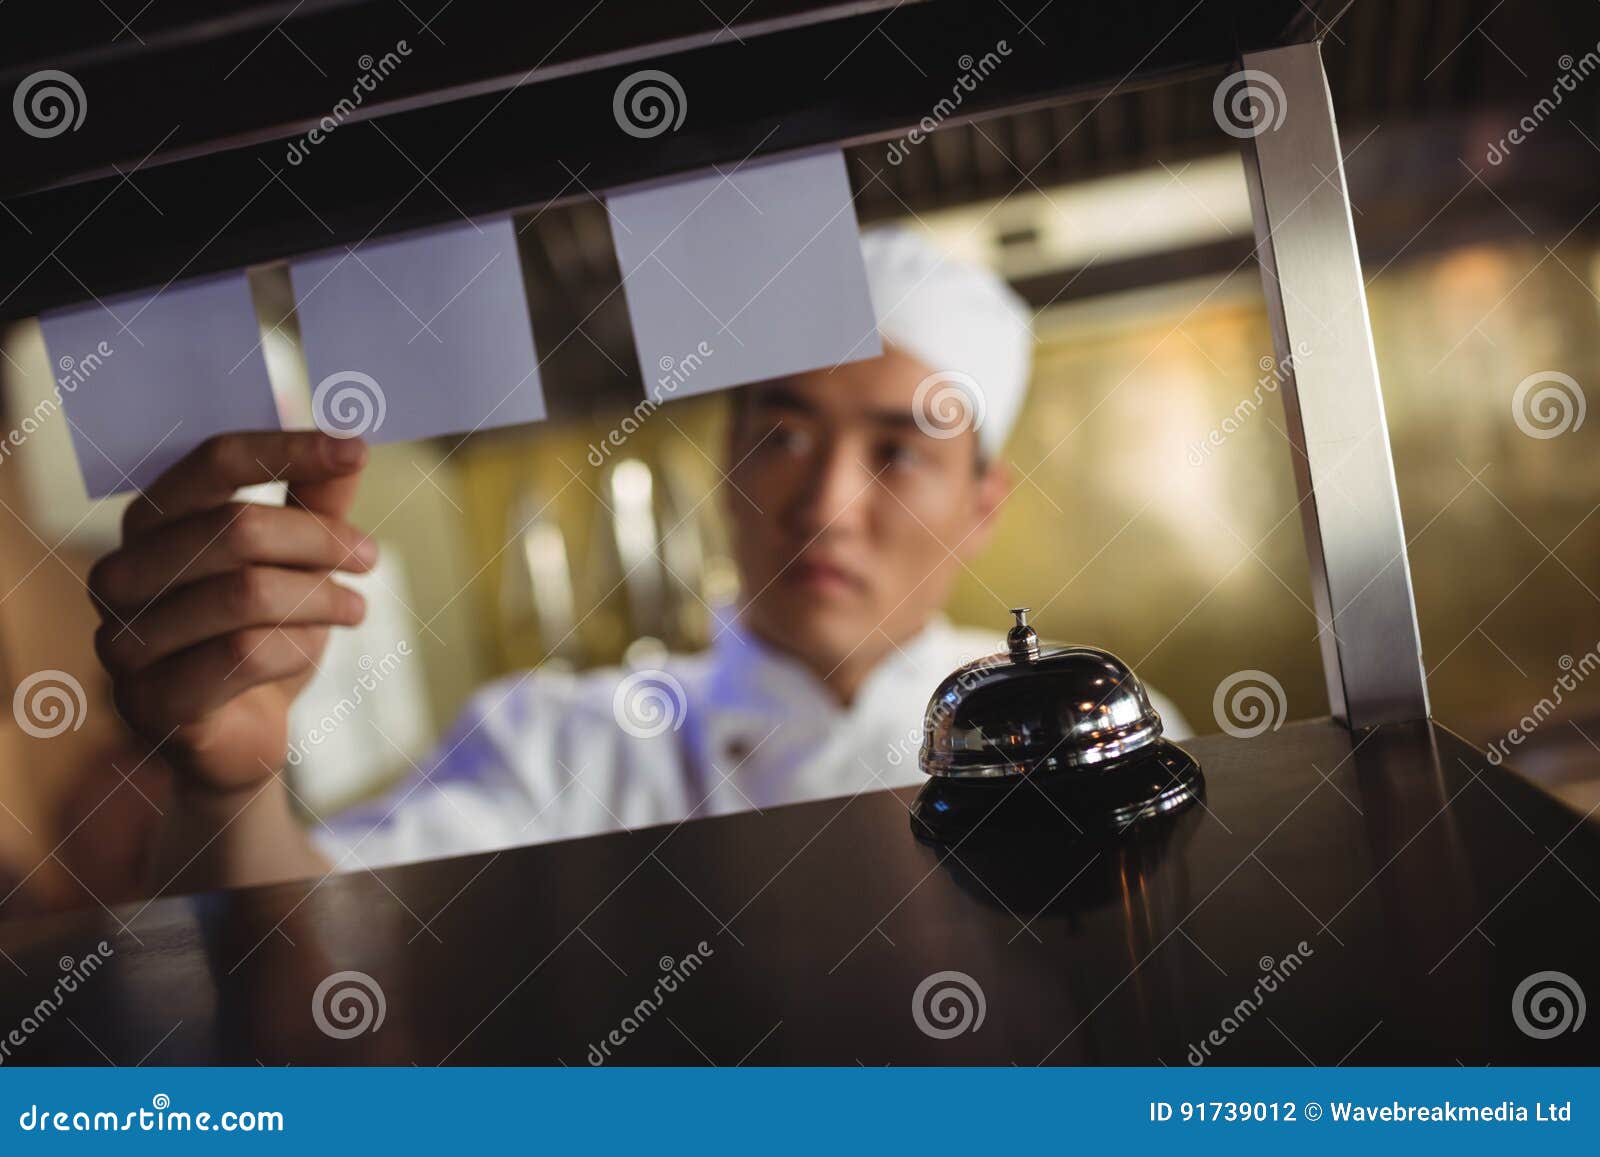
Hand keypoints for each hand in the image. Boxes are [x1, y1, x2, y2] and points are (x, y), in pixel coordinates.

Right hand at [89, 431, 377, 794]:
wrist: (240, 738)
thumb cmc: (261, 635)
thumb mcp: (295, 562)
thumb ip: (313, 502)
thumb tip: (351, 444)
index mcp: (148, 525)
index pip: (211, 463)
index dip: (285, 450)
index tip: (355, 449)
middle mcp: (120, 575)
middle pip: (236, 528)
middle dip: (320, 540)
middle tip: (369, 557)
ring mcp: (125, 641)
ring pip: (247, 593)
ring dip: (320, 598)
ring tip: (353, 607)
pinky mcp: (151, 702)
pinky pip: (245, 655)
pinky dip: (299, 647)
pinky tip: (314, 648)